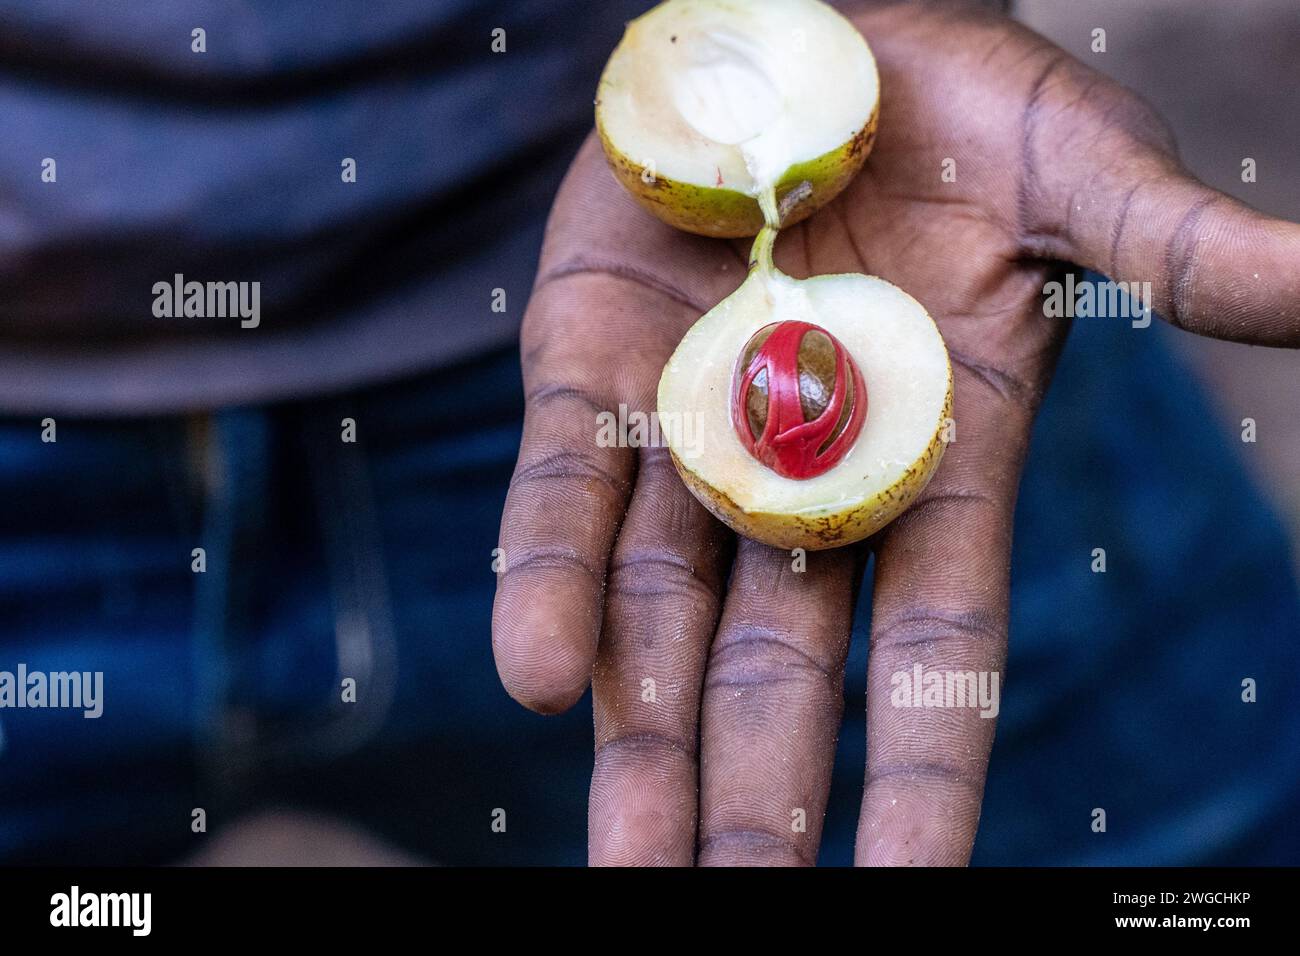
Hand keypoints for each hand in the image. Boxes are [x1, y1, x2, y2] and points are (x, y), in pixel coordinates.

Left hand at [492, 0, 1299, 864]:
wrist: (804, 31)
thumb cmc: (960, 100)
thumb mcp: (1078, 173)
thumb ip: (1178, 251)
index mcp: (936, 459)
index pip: (937, 647)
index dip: (926, 768)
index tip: (912, 889)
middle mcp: (804, 476)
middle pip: (781, 668)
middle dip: (761, 796)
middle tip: (737, 912)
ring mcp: (688, 432)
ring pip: (657, 616)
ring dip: (640, 741)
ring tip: (632, 870)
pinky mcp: (591, 371)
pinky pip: (563, 493)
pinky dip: (547, 579)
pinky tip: (537, 677)